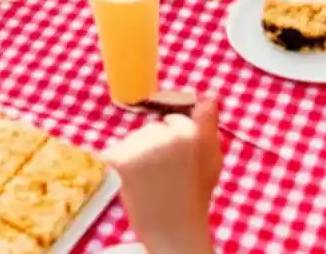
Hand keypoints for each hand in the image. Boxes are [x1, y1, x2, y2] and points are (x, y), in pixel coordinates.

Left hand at [104, 99, 221, 253]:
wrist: (174, 231)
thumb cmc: (194, 197)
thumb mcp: (212, 159)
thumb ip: (209, 125)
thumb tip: (210, 94)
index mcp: (190, 131)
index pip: (173, 121)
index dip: (175, 145)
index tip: (179, 166)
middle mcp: (165, 134)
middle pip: (150, 130)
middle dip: (153, 148)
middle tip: (163, 177)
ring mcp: (141, 146)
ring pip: (131, 141)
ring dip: (135, 157)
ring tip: (149, 183)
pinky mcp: (120, 160)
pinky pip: (113, 152)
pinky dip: (116, 166)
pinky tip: (130, 184)